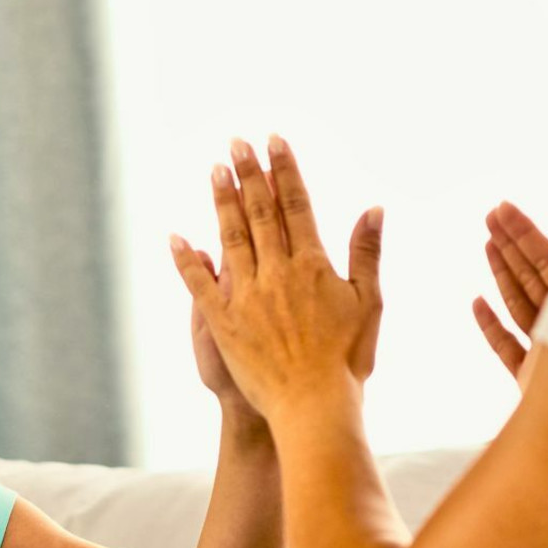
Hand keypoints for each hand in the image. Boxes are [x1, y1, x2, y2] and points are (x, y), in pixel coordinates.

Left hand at [170, 135, 382, 424]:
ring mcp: (247, 296)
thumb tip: (372, 208)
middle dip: (249, 174)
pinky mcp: (223, 323)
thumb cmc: (348, 360)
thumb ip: (366, 253)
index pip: (296, 206)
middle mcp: (276, 273)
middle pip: (260, 213)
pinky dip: (186, 259)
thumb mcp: (369, 304)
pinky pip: (199, 284)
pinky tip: (175, 236)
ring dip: (222, 202)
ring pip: (231, 238)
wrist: (314, 406)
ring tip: (215, 170)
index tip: (274, 141)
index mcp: (312, 265)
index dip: (284, 171)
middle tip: (236, 142)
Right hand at [472, 201, 547, 392]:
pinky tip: (477, 302)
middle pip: (537, 278)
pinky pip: (508, 349)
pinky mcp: (534, 387)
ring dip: (502, 274)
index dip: (526, 233)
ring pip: (522, 306)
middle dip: (513, 244)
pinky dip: (492, 325)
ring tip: (485, 243)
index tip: (501, 207)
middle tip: (489, 215)